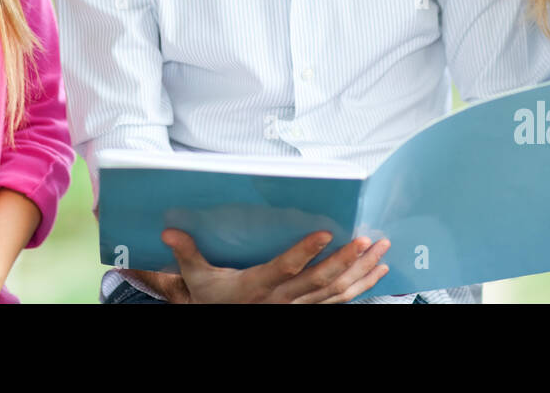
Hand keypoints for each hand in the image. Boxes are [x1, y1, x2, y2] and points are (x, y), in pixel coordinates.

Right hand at [161, 229, 390, 302]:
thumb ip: (186, 253)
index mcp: (257, 287)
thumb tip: (168, 231)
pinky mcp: (310, 312)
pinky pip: (342, 302)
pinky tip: (378, 270)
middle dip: (348, 260)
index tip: (326, 233)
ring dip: (362, 272)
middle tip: (368, 238)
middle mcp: (282, 301)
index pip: (285, 268)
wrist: (222, 319)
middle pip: (320, 282)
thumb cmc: (211, 296)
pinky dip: (363, 287)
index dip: (306, 252)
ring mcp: (299, 309)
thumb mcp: (195, 278)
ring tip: (382, 250)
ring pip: (337, 293)